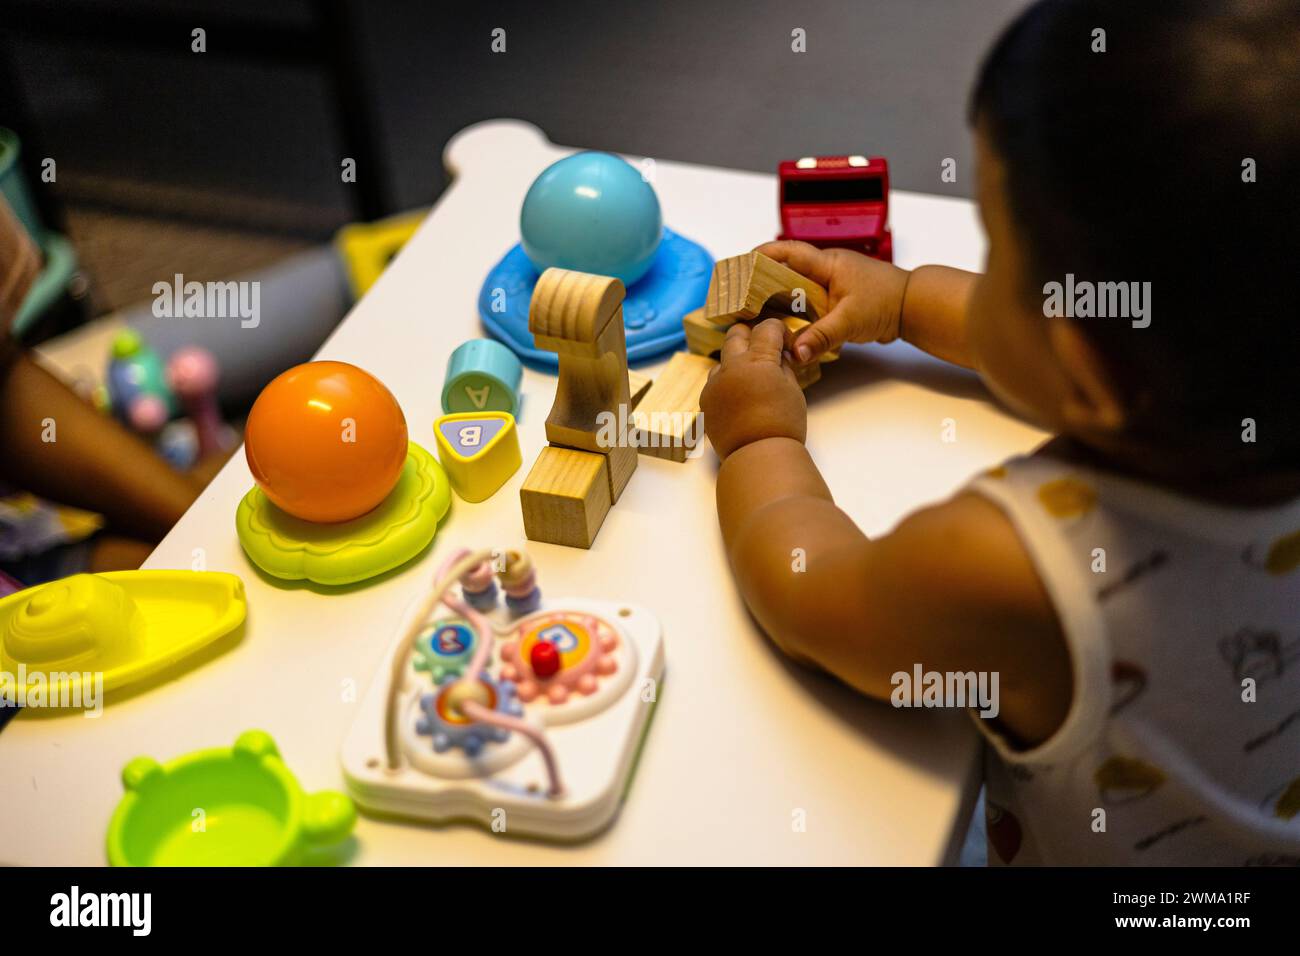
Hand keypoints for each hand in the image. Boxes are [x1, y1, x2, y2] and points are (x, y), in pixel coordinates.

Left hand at [700, 318, 806, 459]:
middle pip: (736, 334)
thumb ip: (783, 367)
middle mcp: (732, 366)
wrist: (759, 456)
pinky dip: (726, 382)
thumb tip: (779, 356)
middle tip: (765, 350)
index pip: (767, 328)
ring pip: (722, 359)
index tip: (785, 341)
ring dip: (736, 360)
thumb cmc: (783, 424)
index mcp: (758, 360)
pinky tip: (739, 397)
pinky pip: (714, 381)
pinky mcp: (705, 399)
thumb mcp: (793, 390)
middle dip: (751, 336)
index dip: (778, 331)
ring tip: (751, 378)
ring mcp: (714, 383)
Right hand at [756, 241, 909, 362]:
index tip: (742, 265)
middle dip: (763, 281)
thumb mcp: (850, 320)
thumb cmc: (887, 302)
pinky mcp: (836, 300)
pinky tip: (783, 326)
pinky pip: (808, 303)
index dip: (763, 255)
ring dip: (778, 299)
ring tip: (754, 313)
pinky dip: (794, 313)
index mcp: (828, 264)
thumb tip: (795, 353)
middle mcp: (827, 270)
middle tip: (740, 296)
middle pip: (786, 271)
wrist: (914, 307)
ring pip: (796, 289)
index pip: (789, 252)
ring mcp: (831, 285)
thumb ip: (821, 337)